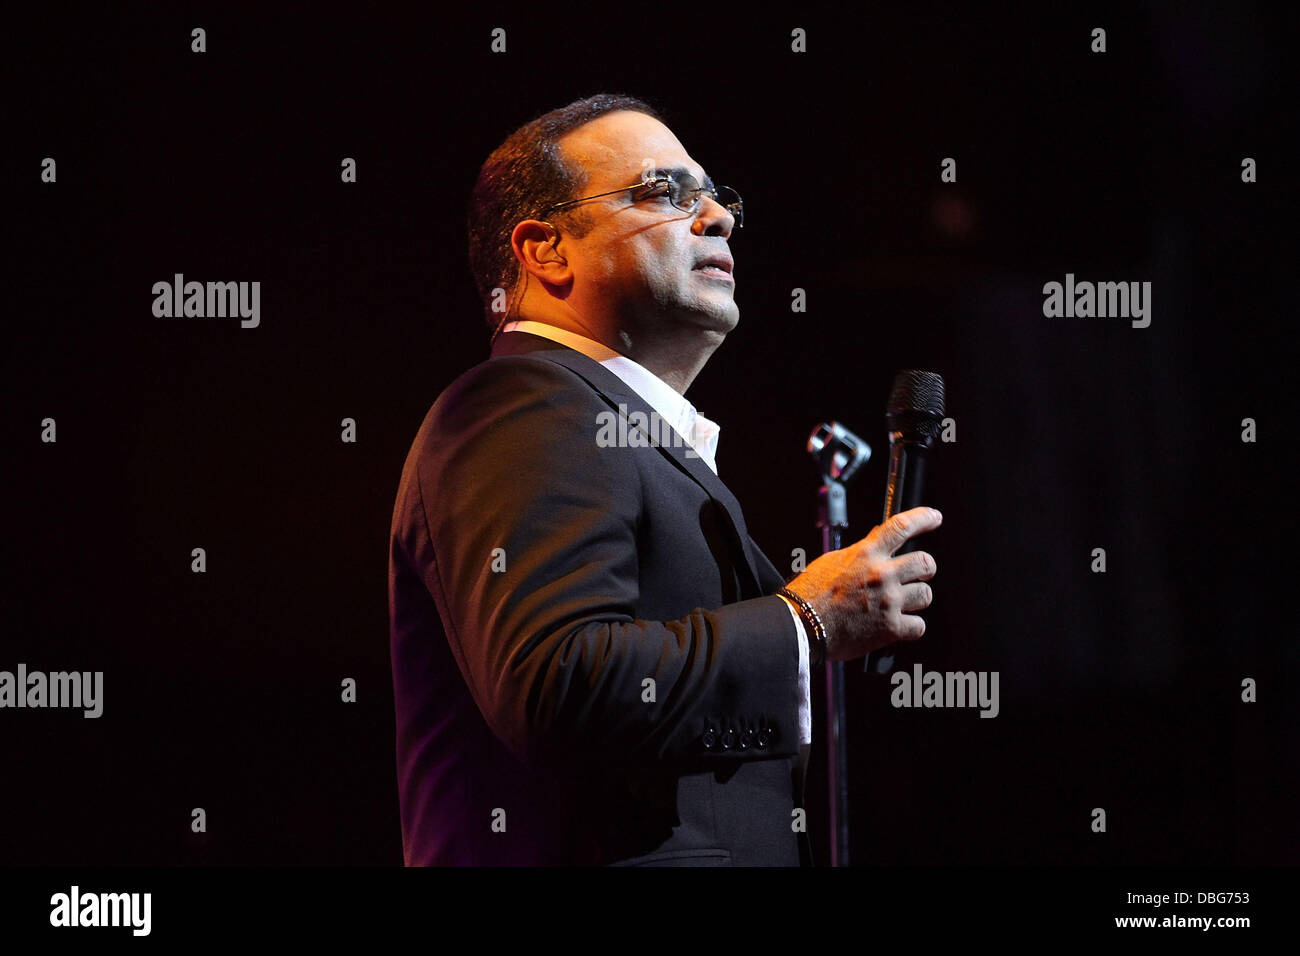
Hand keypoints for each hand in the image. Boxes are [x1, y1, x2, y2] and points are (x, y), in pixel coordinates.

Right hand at [784, 507, 940, 660]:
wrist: (802, 625)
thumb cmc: (811, 594)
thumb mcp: (833, 561)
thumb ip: (860, 553)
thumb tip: (877, 544)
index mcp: (866, 554)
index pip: (902, 526)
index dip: (923, 518)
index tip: (933, 517)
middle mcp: (881, 574)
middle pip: (925, 562)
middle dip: (925, 568)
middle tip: (918, 573)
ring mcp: (889, 601)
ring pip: (925, 594)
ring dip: (915, 599)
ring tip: (898, 603)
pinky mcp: (890, 628)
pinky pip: (918, 626)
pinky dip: (910, 627)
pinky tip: (896, 625)